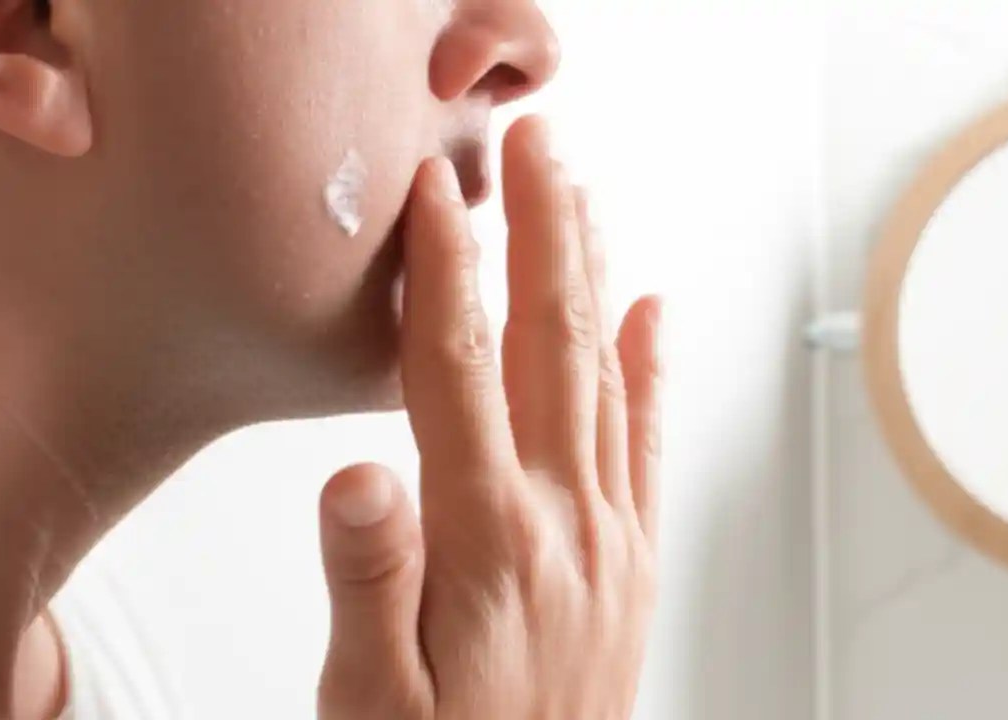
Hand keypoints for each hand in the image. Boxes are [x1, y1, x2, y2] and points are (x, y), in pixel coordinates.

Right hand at [317, 115, 663, 719]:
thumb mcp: (370, 697)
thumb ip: (367, 583)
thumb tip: (355, 479)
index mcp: (485, 541)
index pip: (459, 372)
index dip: (446, 273)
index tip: (437, 194)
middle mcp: (561, 523)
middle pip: (549, 345)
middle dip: (540, 233)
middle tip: (535, 146)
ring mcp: (607, 538)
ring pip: (602, 375)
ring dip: (591, 275)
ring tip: (581, 197)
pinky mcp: (630, 561)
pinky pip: (647, 443)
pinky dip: (651, 371)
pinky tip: (651, 317)